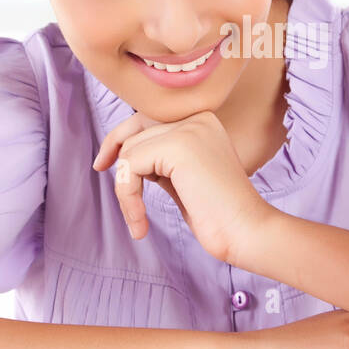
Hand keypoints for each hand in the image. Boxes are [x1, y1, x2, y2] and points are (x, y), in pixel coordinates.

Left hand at [91, 109, 273, 265]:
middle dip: (118, 161)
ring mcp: (190, 128)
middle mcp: (197, 117)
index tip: (103, 163)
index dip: (120, 139)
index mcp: (202, 120)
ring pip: (129, 151)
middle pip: (134, 130)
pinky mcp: (180, 146)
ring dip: (126, 190)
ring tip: (138, 220)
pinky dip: (128, 197)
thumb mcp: (181, 177)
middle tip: (106, 180)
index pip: (146, 119)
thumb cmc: (216, 214)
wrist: (246, 231)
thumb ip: (158, 158)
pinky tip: (140, 222)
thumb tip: (121, 151)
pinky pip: (132, 165)